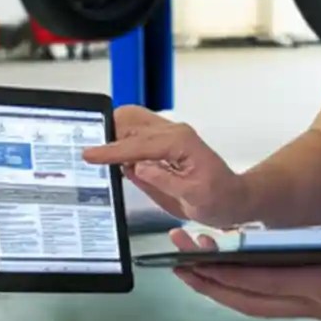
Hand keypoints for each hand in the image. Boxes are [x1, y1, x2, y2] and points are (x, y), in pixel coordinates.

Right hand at [82, 106, 248, 227]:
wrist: (234, 199)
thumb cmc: (220, 198)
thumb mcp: (193, 197)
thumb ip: (164, 181)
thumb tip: (139, 168)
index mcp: (182, 143)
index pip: (139, 144)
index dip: (112, 151)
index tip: (91, 154)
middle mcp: (175, 133)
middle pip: (132, 120)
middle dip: (108, 132)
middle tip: (87, 150)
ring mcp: (170, 136)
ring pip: (132, 122)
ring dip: (113, 135)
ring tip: (94, 154)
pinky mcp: (164, 144)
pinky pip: (137, 136)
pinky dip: (121, 143)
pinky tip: (111, 157)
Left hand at [172, 205, 320, 320]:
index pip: (274, 281)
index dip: (235, 272)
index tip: (205, 258)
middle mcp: (315, 302)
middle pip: (250, 297)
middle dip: (210, 280)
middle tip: (176, 258)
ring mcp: (313, 309)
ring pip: (252, 305)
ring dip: (217, 289)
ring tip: (187, 266)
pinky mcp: (316, 309)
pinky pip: (265, 305)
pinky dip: (239, 293)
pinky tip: (224, 279)